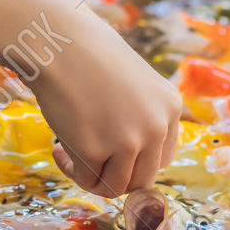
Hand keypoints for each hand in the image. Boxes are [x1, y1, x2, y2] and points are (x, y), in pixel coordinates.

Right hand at [29, 9, 182, 197]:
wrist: (59, 42)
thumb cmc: (89, 59)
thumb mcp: (135, 86)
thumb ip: (141, 118)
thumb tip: (130, 165)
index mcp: (171, 108)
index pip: (162, 158)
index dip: (135, 162)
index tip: (112, 153)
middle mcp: (157, 126)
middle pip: (143, 179)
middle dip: (115, 176)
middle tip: (90, 162)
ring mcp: (128, 140)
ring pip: (117, 187)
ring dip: (94, 180)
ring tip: (71, 157)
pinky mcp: (96, 150)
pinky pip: (87, 180)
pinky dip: (72, 171)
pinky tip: (59, 149)